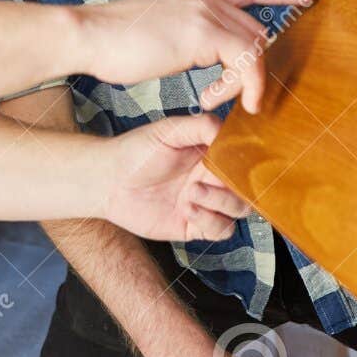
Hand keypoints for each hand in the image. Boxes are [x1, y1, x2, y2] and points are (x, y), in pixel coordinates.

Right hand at [73, 0, 314, 112]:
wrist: (90, 35)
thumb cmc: (115, 40)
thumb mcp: (161, 29)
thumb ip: (188, 33)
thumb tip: (203, 52)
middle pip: (257, 29)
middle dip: (256, 66)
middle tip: (240, 96)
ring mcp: (207, 11)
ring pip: (254, 47)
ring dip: (244, 82)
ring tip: (216, 101)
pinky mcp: (204, 34)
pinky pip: (244, 62)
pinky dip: (241, 86)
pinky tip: (217, 101)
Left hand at [100, 115, 252, 241]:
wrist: (108, 182)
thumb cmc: (136, 151)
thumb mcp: (169, 131)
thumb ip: (201, 126)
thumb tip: (228, 130)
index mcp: (211, 154)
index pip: (244, 160)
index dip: (246, 163)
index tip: (237, 162)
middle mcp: (212, 178)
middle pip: (248, 188)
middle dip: (235, 187)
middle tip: (208, 180)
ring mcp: (206, 203)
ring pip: (239, 210)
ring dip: (221, 203)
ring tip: (191, 194)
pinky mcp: (195, 225)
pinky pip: (220, 230)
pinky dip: (210, 220)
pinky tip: (187, 208)